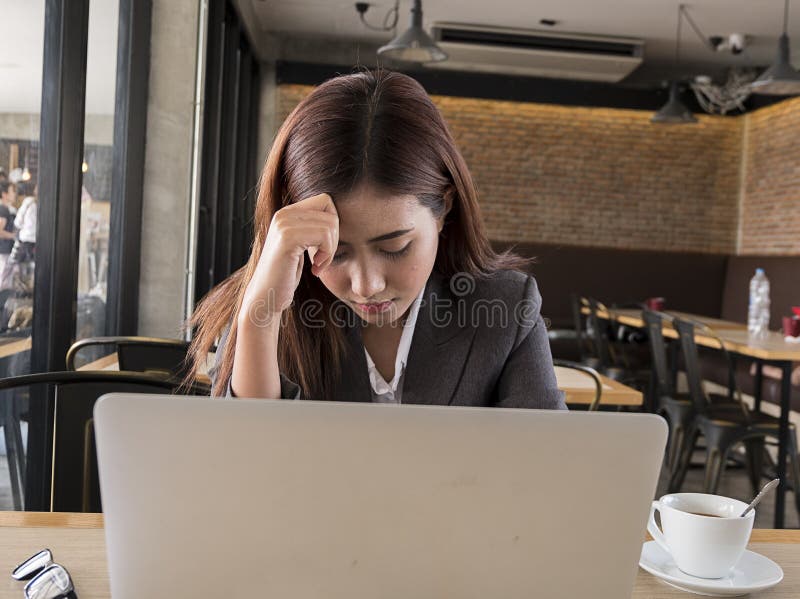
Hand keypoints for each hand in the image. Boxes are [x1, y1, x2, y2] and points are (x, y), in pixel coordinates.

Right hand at [241, 193, 338, 321]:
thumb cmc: (285, 275)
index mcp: (286, 213)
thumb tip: (335, 217)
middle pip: (330, 213)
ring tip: (319, 265)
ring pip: (330, 225)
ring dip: (330, 249)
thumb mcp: (300, 246)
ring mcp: (284, 224)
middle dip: (334, 238)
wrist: (266, 296)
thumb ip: (311, 228)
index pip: (325, 201)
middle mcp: (283, 214)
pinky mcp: (288, 238)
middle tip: (323, 259)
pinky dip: (326, 254)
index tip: (322, 247)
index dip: (332, 225)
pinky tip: (316, 268)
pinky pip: (324, 236)